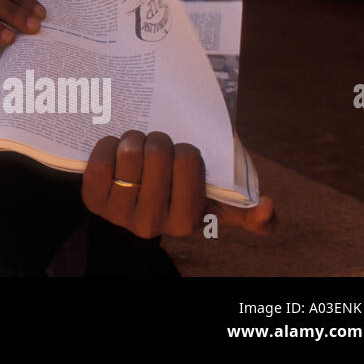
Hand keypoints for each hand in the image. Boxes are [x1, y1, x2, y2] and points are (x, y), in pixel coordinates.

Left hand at [83, 130, 277, 238]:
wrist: (130, 194)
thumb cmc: (178, 190)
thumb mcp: (215, 201)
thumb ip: (246, 209)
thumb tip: (269, 207)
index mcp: (187, 221)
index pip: (190, 161)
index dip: (185, 149)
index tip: (182, 154)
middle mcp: (152, 224)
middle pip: (157, 152)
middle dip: (158, 139)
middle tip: (156, 146)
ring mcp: (120, 214)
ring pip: (129, 152)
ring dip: (133, 139)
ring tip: (136, 147)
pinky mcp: (93, 200)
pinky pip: (100, 158)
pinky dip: (108, 144)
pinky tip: (115, 150)